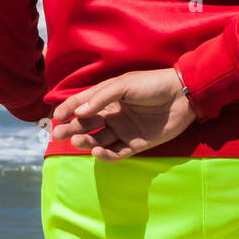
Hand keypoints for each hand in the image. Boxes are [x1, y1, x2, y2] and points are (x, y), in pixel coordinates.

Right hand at [50, 68, 196, 160]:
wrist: (182, 96)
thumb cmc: (152, 84)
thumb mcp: (124, 85)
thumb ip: (101, 98)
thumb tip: (78, 112)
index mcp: (107, 98)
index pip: (81, 105)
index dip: (67, 111)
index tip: (56, 117)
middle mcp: (113, 115)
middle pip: (86, 125)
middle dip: (71, 129)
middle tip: (59, 134)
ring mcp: (124, 130)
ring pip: (99, 139)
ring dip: (86, 141)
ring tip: (78, 140)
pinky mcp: (137, 143)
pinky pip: (117, 152)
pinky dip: (106, 155)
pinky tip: (97, 151)